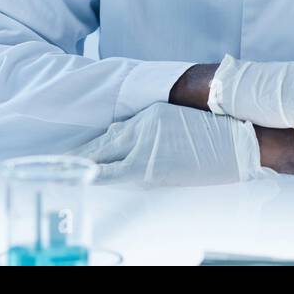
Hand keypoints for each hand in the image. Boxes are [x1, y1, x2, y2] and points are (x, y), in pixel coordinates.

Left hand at [71, 102, 263, 186]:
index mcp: (147, 117)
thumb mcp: (172, 120)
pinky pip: (116, 173)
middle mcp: (141, 130)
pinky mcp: (151, 167)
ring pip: (105, 159)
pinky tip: (84, 176)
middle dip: (80, 157)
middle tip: (55, 164)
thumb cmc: (211, 132)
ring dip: (86, 165)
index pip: (109, 135)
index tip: (72, 154)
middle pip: (101, 146)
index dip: (89, 147)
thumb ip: (144, 129)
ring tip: (64, 171)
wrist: (238, 140)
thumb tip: (118, 136)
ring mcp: (144, 148)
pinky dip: (99, 174)